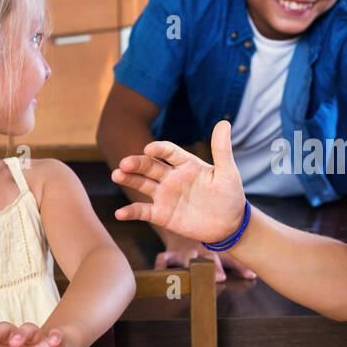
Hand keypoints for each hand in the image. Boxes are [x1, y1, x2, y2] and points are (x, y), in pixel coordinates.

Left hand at [0, 318, 76, 346]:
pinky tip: (52, 340)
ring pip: (31, 331)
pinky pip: (58, 339)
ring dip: (22, 335)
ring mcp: (40, 340)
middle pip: (8, 329)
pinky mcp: (59, 344)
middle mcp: (21, 337)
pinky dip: (56, 338)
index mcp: (5, 340)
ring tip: (16, 342)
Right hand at [112, 119, 247, 246]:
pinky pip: (143, 211)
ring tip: (116, 175)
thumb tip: (224, 122)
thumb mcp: (228, 172)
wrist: (229, 224)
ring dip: (129, 179)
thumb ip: (222, 149)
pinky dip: (130, 212)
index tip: (150, 149)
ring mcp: (165, 195)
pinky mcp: (162, 214)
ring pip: (142, 184)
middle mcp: (172, 177)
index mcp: (187, 164)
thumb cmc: (230, 195)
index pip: (169, 152)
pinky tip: (119, 214)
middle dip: (137, 163)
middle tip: (124, 163)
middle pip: (150, 166)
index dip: (159, 149)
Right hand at [153, 228, 256, 282]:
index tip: (250, 276)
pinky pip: (163, 259)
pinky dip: (161, 265)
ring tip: (191, 274)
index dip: (240, 267)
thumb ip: (233, 256)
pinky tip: (161, 271)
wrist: (181, 220)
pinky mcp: (169, 253)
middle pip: (210, 258)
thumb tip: (255, 274)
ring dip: (190, 266)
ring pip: (188, 259)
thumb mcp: (219, 243)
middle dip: (215, 268)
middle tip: (220, 277)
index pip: (231, 258)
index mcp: (217, 249)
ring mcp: (185, 251)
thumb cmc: (205, 238)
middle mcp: (203, 250)